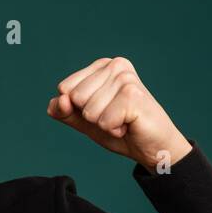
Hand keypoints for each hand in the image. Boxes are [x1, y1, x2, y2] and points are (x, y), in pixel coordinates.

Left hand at [46, 57, 191, 171]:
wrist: (152, 147)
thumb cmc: (120, 129)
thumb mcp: (84, 120)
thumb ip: (63, 110)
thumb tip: (59, 100)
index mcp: (102, 65)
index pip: (64, 89)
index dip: (78, 109)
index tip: (102, 111)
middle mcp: (115, 65)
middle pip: (75, 98)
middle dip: (91, 116)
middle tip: (115, 117)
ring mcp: (126, 78)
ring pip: (88, 111)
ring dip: (104, 124)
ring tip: (123, 121)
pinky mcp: (133, 95)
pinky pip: (103, 122)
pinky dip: (114, 130)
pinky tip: (129, 125)